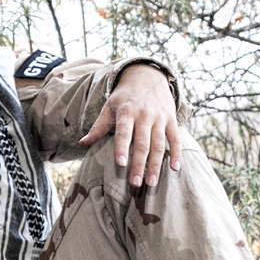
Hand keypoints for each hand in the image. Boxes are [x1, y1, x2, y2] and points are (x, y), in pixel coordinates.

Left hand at [78, 64, 180, 185]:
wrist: (148, 76)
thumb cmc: (125, 96)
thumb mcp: (109, 106)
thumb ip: (98, 126)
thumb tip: (82, 143)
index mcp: (127, 111)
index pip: (124, 132)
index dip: (122, 148)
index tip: (121, 164)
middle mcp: (145, 115)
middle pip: (142, 143)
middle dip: (139, 164)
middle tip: (135, 183)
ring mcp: (160, 118)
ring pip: (159, 145)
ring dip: (155, 165)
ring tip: (151, 182)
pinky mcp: (171, 120)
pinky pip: (176, 139)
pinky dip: (177, 154)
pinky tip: (175, 168)